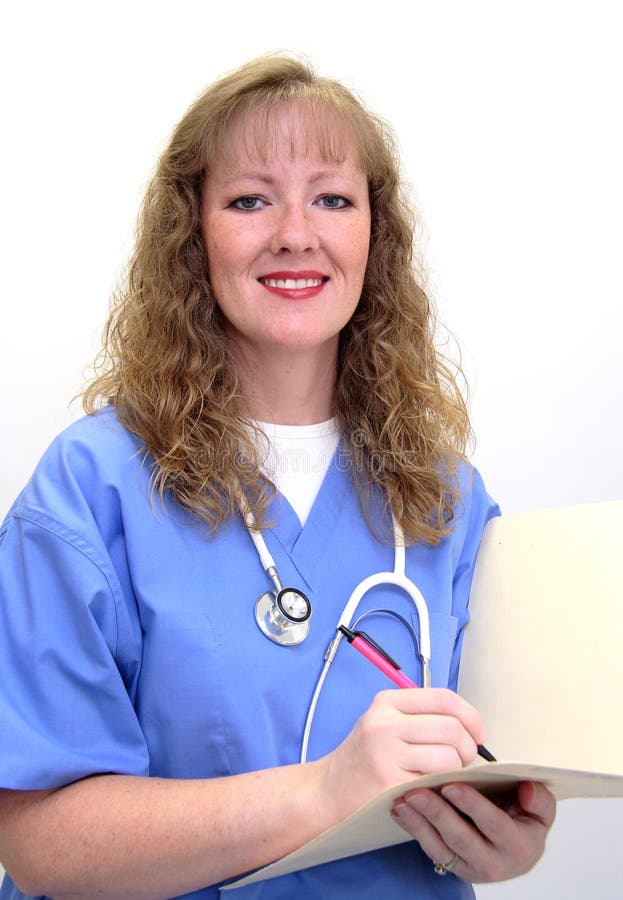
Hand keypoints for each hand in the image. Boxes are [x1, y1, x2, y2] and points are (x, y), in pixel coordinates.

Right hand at [317, 688, 486, 823]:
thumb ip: (419, 717)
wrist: (326, 791)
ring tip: (446, 776)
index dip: (470, 716)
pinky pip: (436, 782)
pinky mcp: (390, 783)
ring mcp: (386, 752)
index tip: (478, 734)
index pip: (443, 698)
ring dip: (457, 771)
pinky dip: (443, 787)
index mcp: (387, 702)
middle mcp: (385, 722)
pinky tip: (433, 789)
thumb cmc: (363, 760)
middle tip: (464, 761)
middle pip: (451, 727)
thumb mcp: (384, 723)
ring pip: (449, 757)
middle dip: (469, 748)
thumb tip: (469, 726)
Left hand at [391, 780, 555, 881]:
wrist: (514, 850)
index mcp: (519, 846)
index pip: (494, 825)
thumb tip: (528, 789)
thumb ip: (540, 799)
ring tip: (402, 799)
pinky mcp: (451, 865)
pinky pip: (429, 849)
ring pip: (440, 846)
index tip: (452, 786)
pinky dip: (413, 828)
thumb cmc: (523, 822)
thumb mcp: (541, 811)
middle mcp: (494, 862)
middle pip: (461, 838)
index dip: (473, 805)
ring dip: (419, 822)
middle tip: (416, 792)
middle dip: (437, 813)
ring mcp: (469, 866)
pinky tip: (401, 810)